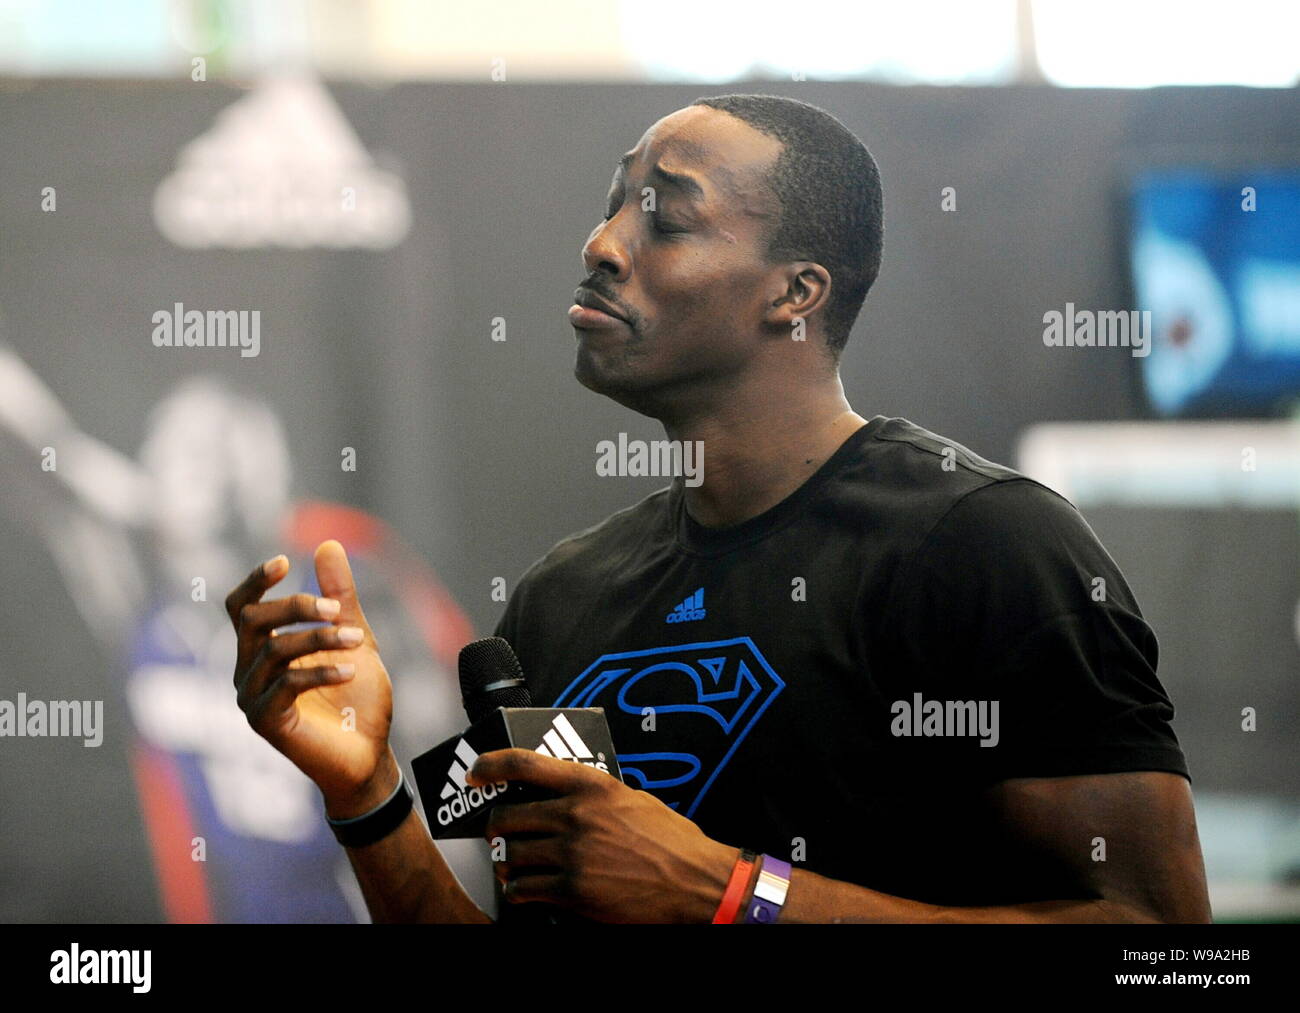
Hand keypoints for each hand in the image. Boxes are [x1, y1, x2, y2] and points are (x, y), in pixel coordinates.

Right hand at [225, 540, 396, 817]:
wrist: (368, 755)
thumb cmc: (357, 699)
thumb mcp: (355, 638)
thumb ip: (340, 597)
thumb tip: (328, 544)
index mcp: (262, 649)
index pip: (240, 607)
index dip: (254, 581)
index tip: (283, 562)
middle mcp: (247, 670)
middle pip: (253, 619)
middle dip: (296, 606)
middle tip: (337, 610)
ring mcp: (252, 697)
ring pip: (274, 648)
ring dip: (321, 639)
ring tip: (357, 641)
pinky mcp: (265, 722)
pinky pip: (286, 683)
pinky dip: (321, 669)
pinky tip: (350, 669)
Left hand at [467, 748, 738, 922]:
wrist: (695, 881)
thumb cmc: (670, 840)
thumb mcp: (632, 799)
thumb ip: (595, 796)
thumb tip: (564, 796)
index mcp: (592, 787)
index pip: (526, 765)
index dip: (492, 764)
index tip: (477, 771)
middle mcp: (576, 817)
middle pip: (507, 816)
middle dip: (497, 827)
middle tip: (499, 833)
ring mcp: (572, 855)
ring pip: (510, 854)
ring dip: (506, 861)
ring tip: (512, 864)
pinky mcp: (573, 892)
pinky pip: (524, 889)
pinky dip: (519, 890)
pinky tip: (526, 889)